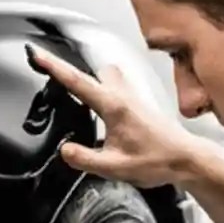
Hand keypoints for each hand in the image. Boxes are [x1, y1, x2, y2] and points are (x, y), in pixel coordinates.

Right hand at [27, 44, 206, 187]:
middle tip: (55, 75)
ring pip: (108, 75)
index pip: (77, 82)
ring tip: (76, 91)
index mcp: (114, 107)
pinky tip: (100, 107)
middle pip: (95, 70)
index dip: (54, 67)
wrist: (186, 160)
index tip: (37, 54)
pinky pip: (117, 86)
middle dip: (75, 71)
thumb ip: (85, 159)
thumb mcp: (114, 167)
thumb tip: (64, 150)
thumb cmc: (156, 161)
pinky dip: (104, 90)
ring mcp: (133, 97)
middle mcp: (124, 96)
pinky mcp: (139, 104)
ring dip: (92, 79)